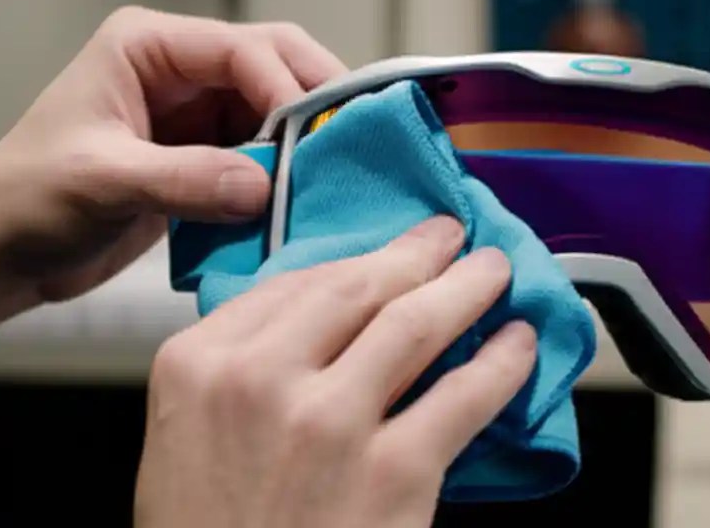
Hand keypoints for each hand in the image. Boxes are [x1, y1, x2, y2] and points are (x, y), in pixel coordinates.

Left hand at [0, 6, 346, 333]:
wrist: (4, 252)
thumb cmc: (29, 200)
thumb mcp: (101, 182)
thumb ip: (183, 180)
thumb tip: (264, 186)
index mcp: (148, 47)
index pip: (242, 48)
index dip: (286, 87)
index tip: (310, 138)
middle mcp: (183, 69)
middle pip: (278, 62)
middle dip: (316, 99)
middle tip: (351, 140)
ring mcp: (201, 112)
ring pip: (282, 108)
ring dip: (309, 139)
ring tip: (336, 173)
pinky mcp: (212, 154)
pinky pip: (270, 152)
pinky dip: (292, 171)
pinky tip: (310, 194)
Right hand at [134, 216, 536, 527]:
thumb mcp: (191, 435)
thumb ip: (244, 366)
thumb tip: (329, 313)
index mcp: (198, 362)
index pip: (295, 281)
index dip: (358, 257)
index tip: (391, 249)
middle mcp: (260, 379)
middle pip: (361, 287)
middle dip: (419, 254)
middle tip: (452, 237)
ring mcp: (329, 423)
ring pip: (418, 323)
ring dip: (470, 287)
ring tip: (495, 272)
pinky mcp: (394, 472)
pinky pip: (465, 394)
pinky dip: (504, 362)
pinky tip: (519, 345)